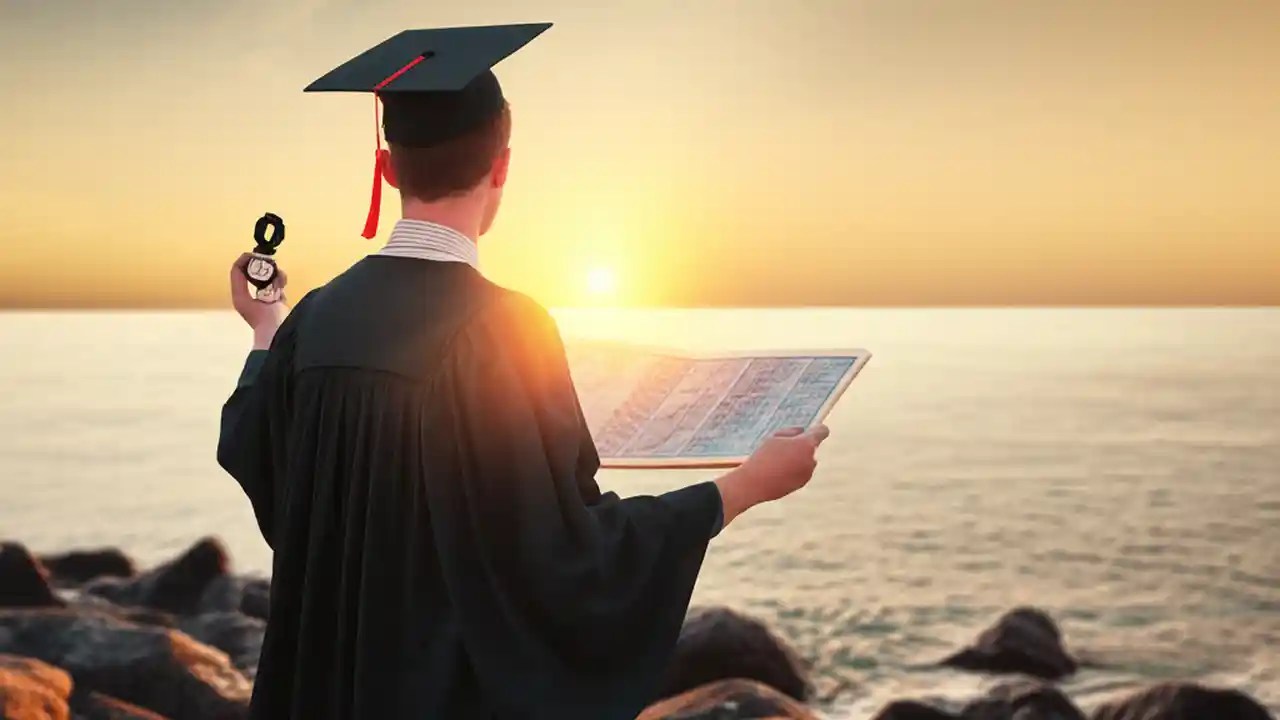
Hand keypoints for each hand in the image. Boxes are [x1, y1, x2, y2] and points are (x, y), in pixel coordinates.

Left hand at [229, 253, 289, 349]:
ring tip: (279, 276)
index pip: (237, 271)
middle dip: (262, 266)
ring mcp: (266, 296)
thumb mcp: (242, 299)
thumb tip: (247, 261)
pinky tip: (283, 282)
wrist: (280, 332)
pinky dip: (281, 280)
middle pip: (254, 272)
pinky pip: (278, 284)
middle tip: (270, 262)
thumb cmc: (262, 318)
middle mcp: (252, 294)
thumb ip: (240, 280)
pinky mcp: (279, 299)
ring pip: (268, 276)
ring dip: (274, 273)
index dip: (244, 260)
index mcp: (240, 294)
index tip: (255, 254)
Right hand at [714, 425, 829, 527]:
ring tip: (777, 461)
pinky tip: (777, 472)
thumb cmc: (763, 457)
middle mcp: (811, 459)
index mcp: (806, 444)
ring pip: (806, 460)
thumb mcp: (774, 437)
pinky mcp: (802, 483)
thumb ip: (791, 432)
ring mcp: (808, 473)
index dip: (818, 428)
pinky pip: (801, 472)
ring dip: (797, 459)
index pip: (822, 431)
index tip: (812, 429)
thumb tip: (802, 432)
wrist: (754, 483)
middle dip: (802, 446)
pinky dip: (793, 470)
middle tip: (782, 447)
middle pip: (812, 447)